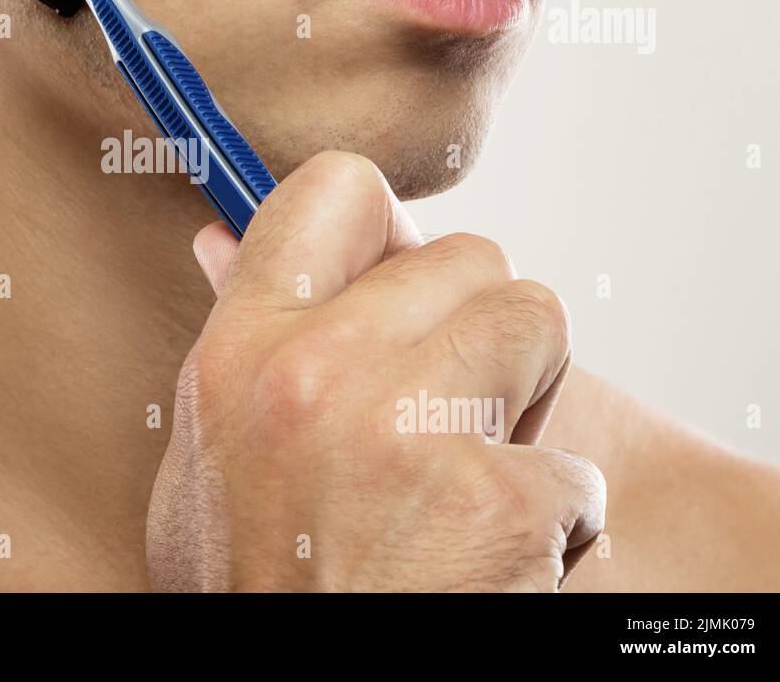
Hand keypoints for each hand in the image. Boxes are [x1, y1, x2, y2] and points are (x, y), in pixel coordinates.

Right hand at [147, 151, 604, 590]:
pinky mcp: (495, 501)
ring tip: (465, 471)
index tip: (397, 269)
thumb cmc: (256, 585)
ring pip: (537, 320)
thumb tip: (219, 236)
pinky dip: (547, 517)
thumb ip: (234, 341)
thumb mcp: (209, 454)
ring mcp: (408, 431)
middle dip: (474, 327)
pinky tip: (486, 558)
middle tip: (439, 408)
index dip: (383, 222)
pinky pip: (570, 465)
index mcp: (242, 350)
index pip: (334, 193)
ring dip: (523, 396)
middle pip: (470, 258)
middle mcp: (317, 371)